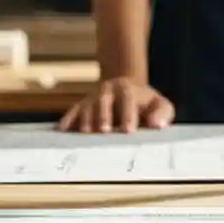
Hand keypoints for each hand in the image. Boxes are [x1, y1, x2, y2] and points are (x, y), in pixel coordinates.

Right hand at [57, 77, 174, 133]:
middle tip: (105, 131)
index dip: (128, 113)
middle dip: (104, 115)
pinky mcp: (81, 105)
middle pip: (104, 100)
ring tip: (86, 133)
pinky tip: (60, 131)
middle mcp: (108, 90)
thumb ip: (163, 113)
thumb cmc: (146, 105)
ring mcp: (93, 97)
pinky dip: (66, 120)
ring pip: (87, 106)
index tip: (129, 130)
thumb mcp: (160, 105)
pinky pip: (72, 112)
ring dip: (86, 119)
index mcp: (128, 89)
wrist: (126, 90)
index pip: (128, 98)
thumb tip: (158, 125)